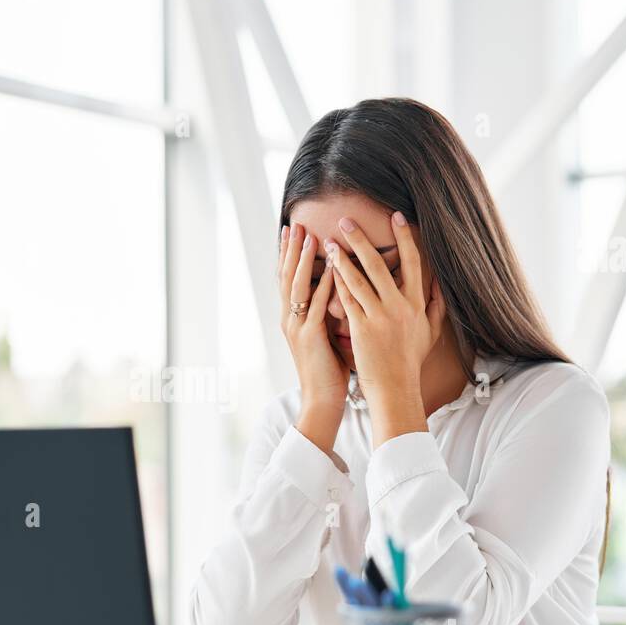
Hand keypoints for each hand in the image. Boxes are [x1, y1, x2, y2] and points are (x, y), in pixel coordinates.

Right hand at [279, 221, 348, 454]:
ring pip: (297, 288)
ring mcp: (297, 328)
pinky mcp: (310, 338)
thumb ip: (327, 312)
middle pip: (287, 277)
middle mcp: (290, 320)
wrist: (322, 400)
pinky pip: (315, 307)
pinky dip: (322, 286)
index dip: (289, 254)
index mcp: (293, 318)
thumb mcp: (325, 335)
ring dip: (303, 261)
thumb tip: (338, 290)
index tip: (292, 230)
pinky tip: (330, 270)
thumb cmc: (329, 370)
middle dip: (290, 250)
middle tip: (294, 224)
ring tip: (309, 237)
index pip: (289, 279)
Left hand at [327, 211, 445, 444]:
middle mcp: (399, 307)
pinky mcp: (361, 329)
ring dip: (342, 257)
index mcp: (416, 304)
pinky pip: (346, 300)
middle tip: (345, 220)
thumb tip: (441, 284)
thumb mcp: (430, 332)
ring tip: (328, 241)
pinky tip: (327, 269)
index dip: (404, 238)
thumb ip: (436, 306)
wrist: (395, 388)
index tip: (396, 216)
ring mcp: (379, 317)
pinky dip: (337, 283)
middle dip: (361, 239)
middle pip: (379, 264)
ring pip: (358, 279)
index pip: (413, 263)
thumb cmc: (410, 361)